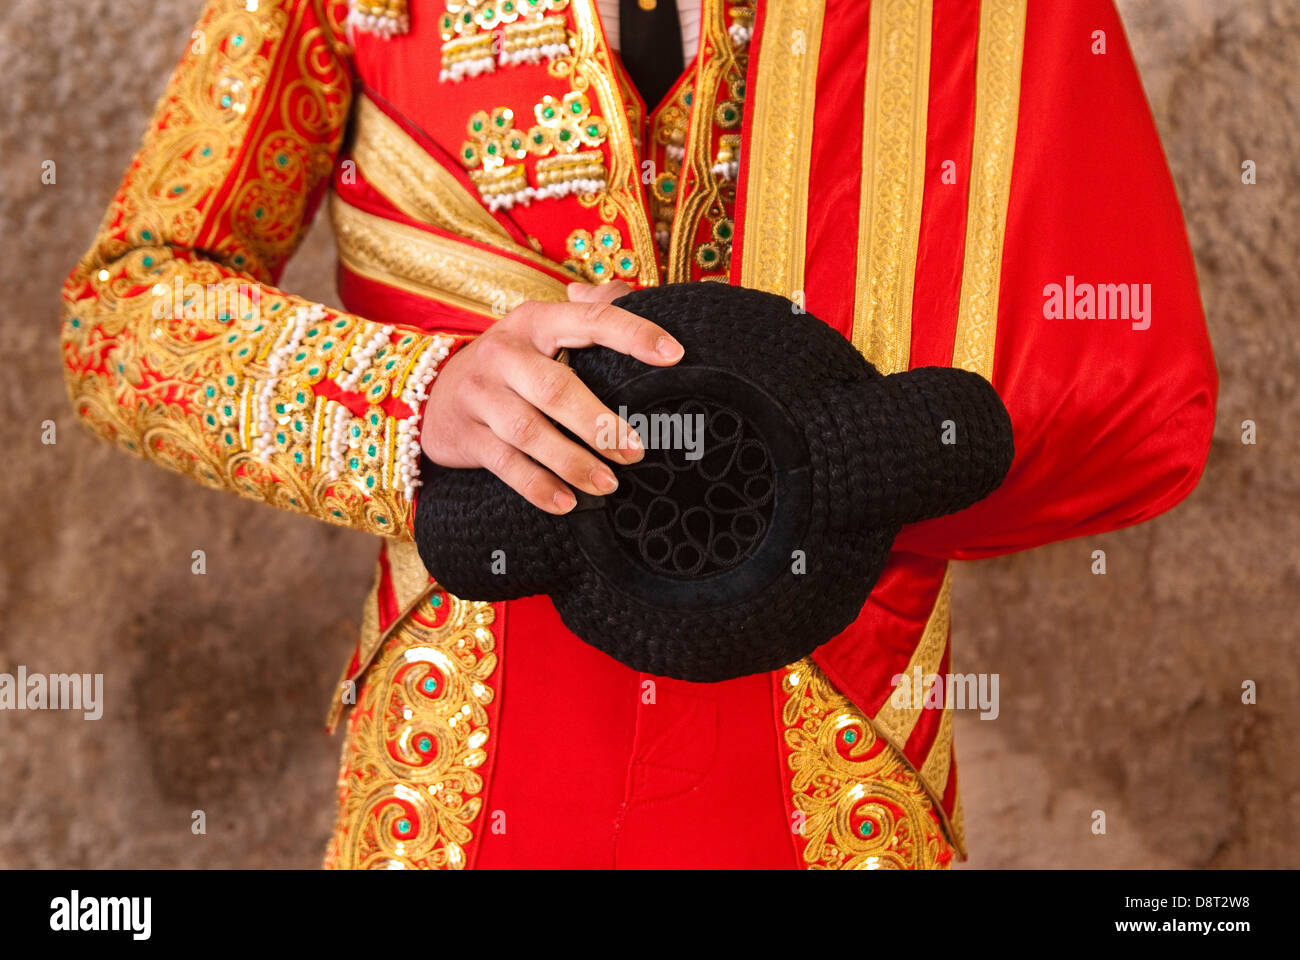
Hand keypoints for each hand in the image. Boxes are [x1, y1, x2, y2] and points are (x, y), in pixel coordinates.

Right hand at [420, 281, 683, 513]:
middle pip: (555, 388)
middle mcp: (503, 354)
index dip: (633, 334)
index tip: (674, 355)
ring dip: (572, 462)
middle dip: (598, 423)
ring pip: (529, 432)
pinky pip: (506, 465)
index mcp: (534, 322)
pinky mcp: (467, 437)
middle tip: (636, 451)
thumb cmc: (511, 363)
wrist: (434, 396)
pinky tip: (567, 503)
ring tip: (609, 484)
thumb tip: (629, 290)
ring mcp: (480, 396)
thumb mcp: (541, 328)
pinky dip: (538, 487)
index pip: (590, 321)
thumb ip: (588, 309)